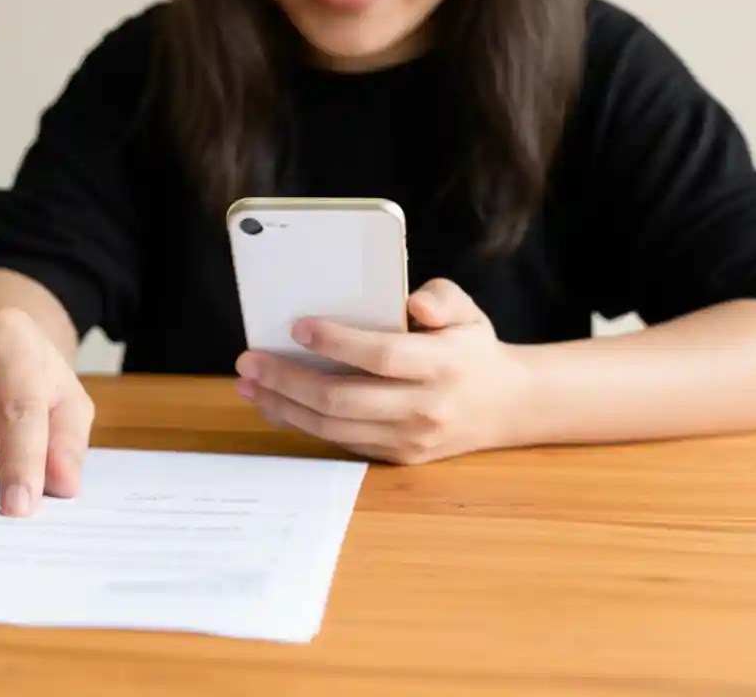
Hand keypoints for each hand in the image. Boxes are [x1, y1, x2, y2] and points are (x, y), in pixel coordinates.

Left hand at [235, 279, 531, 464]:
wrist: (506, 407)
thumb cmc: (472, 350)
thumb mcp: (469, 312)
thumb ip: (442, 298)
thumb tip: (413, 303)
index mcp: (443, 366)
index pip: (381, 356)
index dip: (337, 342)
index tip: (297, 327)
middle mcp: (424, 408)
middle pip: (343, 399)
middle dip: (288, 380)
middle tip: (249, 361)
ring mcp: (409, 439)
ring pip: (333, 428)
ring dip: (283, 407)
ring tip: (249, 385)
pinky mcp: (396, 458)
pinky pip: (340, 442)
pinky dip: (301, 424)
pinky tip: (273, 404)